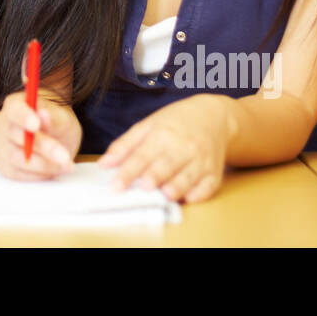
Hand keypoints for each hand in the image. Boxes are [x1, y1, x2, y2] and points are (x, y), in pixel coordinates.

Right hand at [0, 54, 80, 179]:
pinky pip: (17, 173)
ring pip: (16, 158)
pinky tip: (52, 170)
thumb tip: (43, 115)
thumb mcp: (62, 119)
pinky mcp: (2, 164)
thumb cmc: (56, 123)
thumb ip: (53, 119)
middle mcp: (1, 123)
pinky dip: (37, 174)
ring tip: (65, 165)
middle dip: (42, 147)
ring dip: (43, 165)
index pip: (14, 110)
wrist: (53, 136)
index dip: (23, 117)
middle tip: (64, 156)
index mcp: (14, 104)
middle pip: (16, 136)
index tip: (36, 125)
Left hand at [99, 94, 232, 202]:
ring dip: (177, 187)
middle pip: (166, 165)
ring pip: (188, 177)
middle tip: (143, 188)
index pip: (142, 155)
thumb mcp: (147, 126)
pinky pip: (207, 187)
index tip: (115, 186)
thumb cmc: (176, 122)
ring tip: (165, 195)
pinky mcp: (213, 173)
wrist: (213, 117)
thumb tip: (103, 165)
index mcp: (163, 135)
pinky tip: (188, 198)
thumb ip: (124, 145)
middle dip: (155, 176)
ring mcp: (200, 161)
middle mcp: (183, 147)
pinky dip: (199, 194)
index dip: (129, 171)